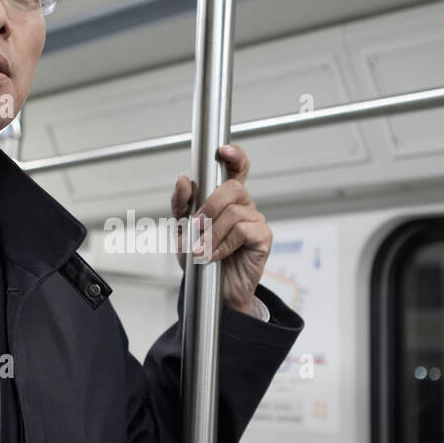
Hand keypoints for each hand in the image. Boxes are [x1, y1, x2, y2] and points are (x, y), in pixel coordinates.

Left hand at [170, 144, 271, 314]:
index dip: (234, 155)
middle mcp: (243, 205)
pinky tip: (216, 255)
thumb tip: (183, 179)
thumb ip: (181, 204)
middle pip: (232, 188)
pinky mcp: (262, 238)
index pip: (236, 168)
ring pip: (233, 213)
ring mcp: (255, 220)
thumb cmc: (200, 258)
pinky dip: (224, 244)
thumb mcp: (181, 230)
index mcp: (226, 198)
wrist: (211, 292)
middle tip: (196, 226)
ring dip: (212, 233)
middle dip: (209, 207)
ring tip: (202, 250)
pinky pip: (243, 231)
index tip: (223, 150)